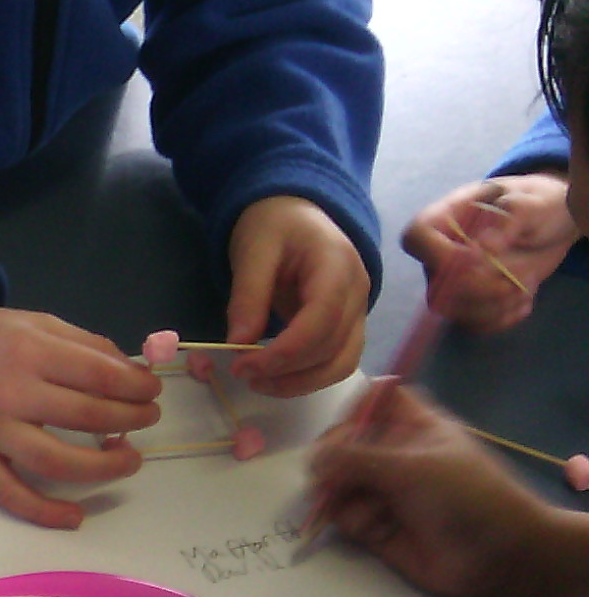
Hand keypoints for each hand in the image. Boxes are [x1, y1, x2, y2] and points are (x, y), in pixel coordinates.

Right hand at [0, 306, 162, 528]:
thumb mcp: (36, 323)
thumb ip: (85, 345)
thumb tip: (132, 374)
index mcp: (31, 352)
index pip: (101, 376)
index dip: (137, 387)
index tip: (150, 391)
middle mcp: (10, 393)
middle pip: (88, 417)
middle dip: (131, 420)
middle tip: (146, 419)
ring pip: (56, 462)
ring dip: (104, 467)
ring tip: (129, 461)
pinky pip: (9, 494)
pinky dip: (43, 512)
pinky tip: (75, 518)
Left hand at [225, 195, 369, 396]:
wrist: (294, 213)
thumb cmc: (274, 226)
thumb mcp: (253, 251)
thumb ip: (248, 296)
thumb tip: (239, 343)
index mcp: (338, 265)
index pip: (322, 319)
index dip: (286, 351)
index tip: (244, 366)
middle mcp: (358, 292)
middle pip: (334, 348)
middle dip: (288, 371)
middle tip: (242, 373)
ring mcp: (357, 311)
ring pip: (341, 363)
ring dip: (301, 383)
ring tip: (257, 382)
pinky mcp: (346, 326)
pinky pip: (336, 361)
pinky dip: (307, 376)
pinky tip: (275, 377)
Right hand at [307, 378, 585, 596]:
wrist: (496, 556)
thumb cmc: (465, 496)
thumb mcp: (411, 467)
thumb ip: (355, 458)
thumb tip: (312, 458)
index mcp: (415, 427)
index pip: (376, 401)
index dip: (356, 410)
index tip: (346, 429)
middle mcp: (396, 455)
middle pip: (346, 442)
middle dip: (333, 459)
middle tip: (326, 476)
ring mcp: (385, 491)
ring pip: (339, 481)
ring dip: (339, 494)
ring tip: (352, 507)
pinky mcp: (376, 525)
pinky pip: (345, 514)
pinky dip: (350, 519)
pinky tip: (372, 528)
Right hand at [401, 175, 574, 334]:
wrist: (551, 223)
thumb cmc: (536, 204)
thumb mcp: (531, 203)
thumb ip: (510, 218)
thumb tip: (485, 247)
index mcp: (443, 218)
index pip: (417, 238)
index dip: (443, 255)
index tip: (481, 257)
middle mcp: (438, 253)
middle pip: (436, 287)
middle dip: (481, 291)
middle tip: (517, 283)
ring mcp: (451, 281)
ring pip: (454, 310)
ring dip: (496, 306)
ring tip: (527, 288)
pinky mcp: (468, 301)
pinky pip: (472, 323)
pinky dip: (503, 319)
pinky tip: (525, 301)